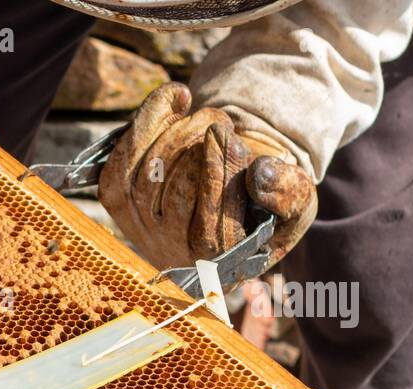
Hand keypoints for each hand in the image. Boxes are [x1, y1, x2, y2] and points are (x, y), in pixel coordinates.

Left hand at [100, 82, 316, 271]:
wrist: (223, 196)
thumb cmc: (264, 203)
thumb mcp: (295, 204)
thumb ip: (289, 193)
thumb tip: (259, 173)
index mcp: (218, 263)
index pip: (212, 225)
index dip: (219, 171)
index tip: (225, 133)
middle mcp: (173, 252)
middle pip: (179, 191)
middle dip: (200, 144)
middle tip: (222, 125)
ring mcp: (139, 228)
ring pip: (150, 171)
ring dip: (181, 130)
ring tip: (207, 120)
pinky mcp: (117, 200)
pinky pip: (122, 156)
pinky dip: (149, 119)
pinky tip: (176, 101)